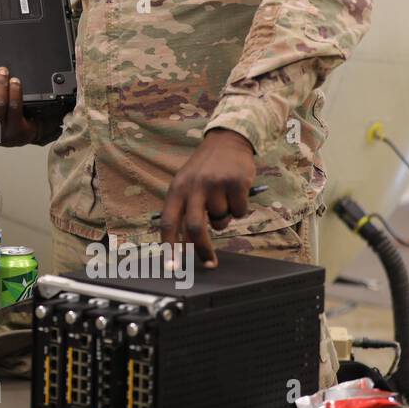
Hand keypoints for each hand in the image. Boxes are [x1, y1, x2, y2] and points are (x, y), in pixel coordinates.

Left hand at [158, 128, 256, 267]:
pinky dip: (240, 209)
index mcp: (177, 188)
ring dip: (225, 218)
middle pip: (196, 228)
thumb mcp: (187, 184)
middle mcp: (194, 186)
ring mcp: (216, 184)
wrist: (227, 141)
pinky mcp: (237, 183)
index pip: (168, 221)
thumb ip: (185, 209)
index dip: (169, 245)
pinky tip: (237, 192)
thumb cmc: (205, 169)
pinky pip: (240, 212)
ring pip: (222, 221)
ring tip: (223, 198)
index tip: (171, 266)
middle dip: (202, 250)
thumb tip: (186, 244)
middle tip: (209, 264)